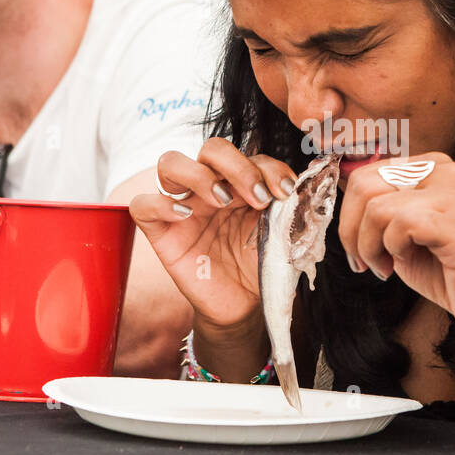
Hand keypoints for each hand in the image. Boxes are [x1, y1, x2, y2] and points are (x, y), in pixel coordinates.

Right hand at [128, 137, 296, 330]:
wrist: (244, 305)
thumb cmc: (261, 265)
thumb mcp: (284, 236)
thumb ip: (294, 210)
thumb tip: (311, 183)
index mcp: (241, 184)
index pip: (251, 155)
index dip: (270, 167)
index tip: (286, 192)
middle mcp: (210, 188)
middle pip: (211, 148)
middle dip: (237, 165)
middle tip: (258, 197)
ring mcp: (183, 207)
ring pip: (170, 163)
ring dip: (200, 175)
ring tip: (222, 201)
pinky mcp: (161, 232)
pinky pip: (143, 205)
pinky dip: (160, 204)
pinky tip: (185, 216)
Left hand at [337, 152, 454, 345]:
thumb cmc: (449, 271)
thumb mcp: (402, 233)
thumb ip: (378, 210)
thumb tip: (342, 197)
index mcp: (431, 167)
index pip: (366, 174)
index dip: (350, 216)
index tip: (358, 247)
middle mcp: (444, 170)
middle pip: (365, 184)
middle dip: (352, 231)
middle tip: (366, 261)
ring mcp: (453, 192)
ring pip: (376, 207)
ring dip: (370, 245)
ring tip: (387, 266)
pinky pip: (399, 224)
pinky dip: (392, 249)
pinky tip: (405, 262)